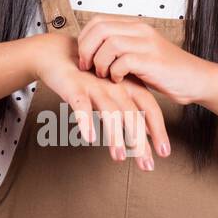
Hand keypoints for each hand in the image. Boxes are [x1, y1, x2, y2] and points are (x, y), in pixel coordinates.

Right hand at [33, 33, 169, 167]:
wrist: (53, 52)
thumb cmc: (84, 74)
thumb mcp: (110, 89)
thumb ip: (128, 108)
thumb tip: (146, 134)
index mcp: (125, 84)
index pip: (148, 107)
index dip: (158, 130)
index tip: (164, 153)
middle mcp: (113, 85)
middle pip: (132, 114)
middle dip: (140, 142)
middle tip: (146, 165)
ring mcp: (93, 85)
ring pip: (109, 111)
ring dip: (115, 136)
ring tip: (118, 157)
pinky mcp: (72, 86)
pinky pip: (80, 104)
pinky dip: (85, 120)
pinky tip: (89, 137)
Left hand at [74, 15, 212, 105]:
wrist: (196, 79)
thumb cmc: (164, 70)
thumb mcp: (138, 52)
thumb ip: (117, 48)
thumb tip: (87, 52)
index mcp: (134, 26)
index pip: (97, 21)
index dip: (84, 38)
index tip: (83, 57)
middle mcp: (140, 30)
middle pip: (99, 29)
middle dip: (86, 49)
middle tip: (86, 66)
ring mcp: (148, 44)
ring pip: (110, 43)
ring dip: (100, 62)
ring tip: (103, 74)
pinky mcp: (153, 61)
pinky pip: (123, 61)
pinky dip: (114, 72)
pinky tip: (118, 79)